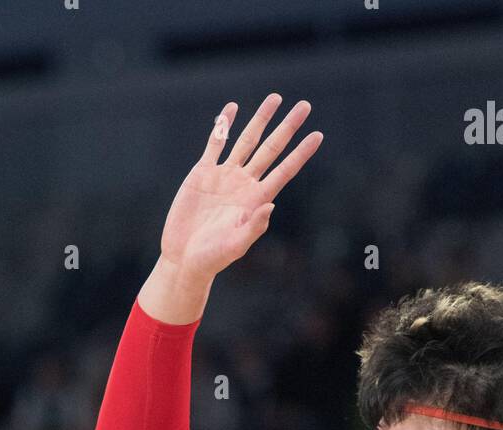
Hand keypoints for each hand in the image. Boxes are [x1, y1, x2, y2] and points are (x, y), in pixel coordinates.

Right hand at [159, 94, 321, 281]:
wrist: (184, 257)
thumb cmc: (212, 258)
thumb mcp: (235, 246)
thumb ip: (254, 226)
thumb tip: (271, 205)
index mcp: (256, 199)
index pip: (284, 170)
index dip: (301, 153)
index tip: (318, 135)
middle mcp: (244, 183)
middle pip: (271, 149)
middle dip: (287, 127)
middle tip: (305, 106)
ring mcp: (224, 175)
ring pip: (247, 140)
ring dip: (260, 119)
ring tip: (275, 98)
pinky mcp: (203, 172)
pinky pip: (215, 143)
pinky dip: (223, 125)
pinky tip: (232, 109)